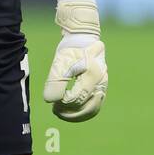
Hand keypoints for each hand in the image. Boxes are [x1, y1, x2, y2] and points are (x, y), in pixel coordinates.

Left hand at [42, 1, 106, 121]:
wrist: (82, 40)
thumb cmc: (70, 50)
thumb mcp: (60, 63)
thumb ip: (55, 81)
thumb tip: (50, 100)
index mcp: (93, 75)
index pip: (78, 98)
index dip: (63, 103)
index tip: (52, 99)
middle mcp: (101, 82)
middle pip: (87, 108)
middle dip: (70, 113)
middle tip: (54, 110)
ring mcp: (103, 85)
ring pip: (92, 109)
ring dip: (76, 115)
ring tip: (60, 112)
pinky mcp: (100, 87)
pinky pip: (94, 105)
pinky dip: (82, 111)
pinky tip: (68, 110)